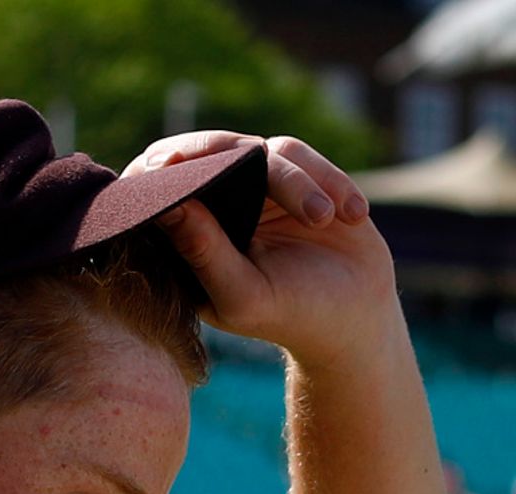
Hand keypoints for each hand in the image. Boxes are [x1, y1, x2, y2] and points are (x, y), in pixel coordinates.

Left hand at [122, 132, 403, 371]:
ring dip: (300, 182)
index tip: (170, 163)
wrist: (355, 319)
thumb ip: (204, 252)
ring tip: (324, 220)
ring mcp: (259, 186)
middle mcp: (220, 203)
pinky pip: (301, 156)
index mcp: (190, 234)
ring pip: (266, 151)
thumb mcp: (244, 295)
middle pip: (213, 152)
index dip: (162, 166)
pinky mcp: (297, 176)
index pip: (160, 183)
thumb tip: (169, 204)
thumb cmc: (292, 317)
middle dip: (240, 158)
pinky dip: (330, 180)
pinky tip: (353, 214)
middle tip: (265, 162)